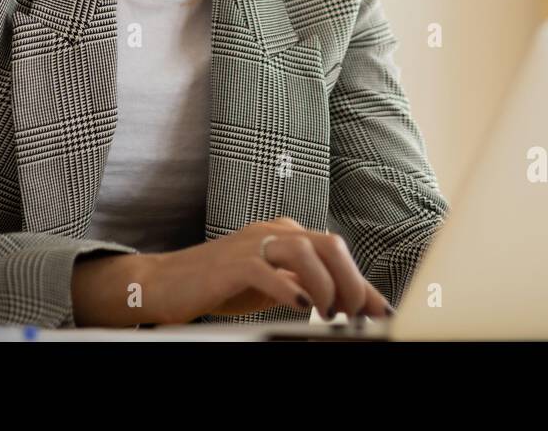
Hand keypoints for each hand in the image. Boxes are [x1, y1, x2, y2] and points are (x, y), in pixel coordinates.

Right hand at [141, 216, 395, 324]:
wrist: (166, 282)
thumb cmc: (222, 284)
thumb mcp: (273, 284)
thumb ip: (306, 285)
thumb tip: (348, 301)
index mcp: (287, 234)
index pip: (336, 252)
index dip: (362, 282)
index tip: (380, 310)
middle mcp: (274, 232)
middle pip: (329, 244)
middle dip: (351, 280)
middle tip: (354, 314)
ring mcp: (253, 244)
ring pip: (306, 251)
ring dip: (326, 284)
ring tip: (329, 313)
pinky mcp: (233, 263)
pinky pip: (268, 270)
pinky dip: (289, 288)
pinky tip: (302, 307)